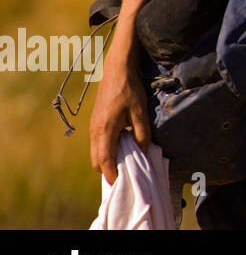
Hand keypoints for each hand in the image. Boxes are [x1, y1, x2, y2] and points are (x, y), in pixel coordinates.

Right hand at [89, 46, 151, 186]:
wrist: (117, 71)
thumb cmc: (129, 89)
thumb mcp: (140, 110)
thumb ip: (141, 131)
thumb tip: (143, 148)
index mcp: (105, 129)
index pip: (104, 158)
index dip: (110, 172)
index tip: (118, 183)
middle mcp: (95, 130)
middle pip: (96, 159)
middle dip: (107, 169)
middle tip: (121, 176)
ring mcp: (93, 126)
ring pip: (95, 151)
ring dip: (105, 160)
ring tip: (121, 165)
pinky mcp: (95, 122)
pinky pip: (97, 143)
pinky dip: (104, 150)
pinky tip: (119, 149)